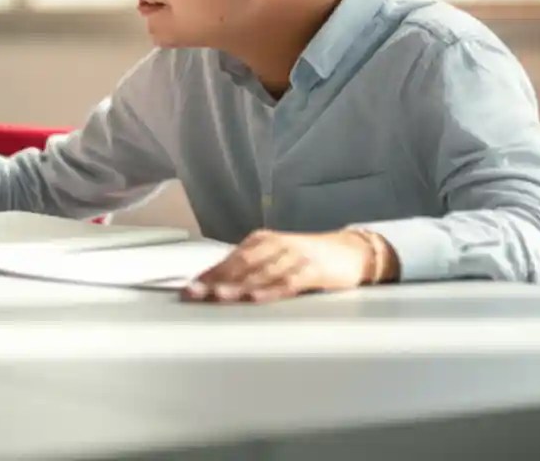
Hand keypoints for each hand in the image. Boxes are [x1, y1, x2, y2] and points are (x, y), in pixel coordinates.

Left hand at [182, 229, 395, 303]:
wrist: (352, 252)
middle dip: (215, 280)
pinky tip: (255, 298)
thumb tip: (215, 285)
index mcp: (263, 241)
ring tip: (217, 297)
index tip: (188, 289)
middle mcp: (276, 245)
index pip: (230, 259)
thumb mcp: (276, 257)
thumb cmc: (308, 258)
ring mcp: (294, 257)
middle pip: (240, 265)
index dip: (208, 274)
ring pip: (261, 273)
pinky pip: (288, 282)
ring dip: (237, 286)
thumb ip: (250, 268)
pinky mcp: (313, 271)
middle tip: (194, 294)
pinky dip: (270, 291)